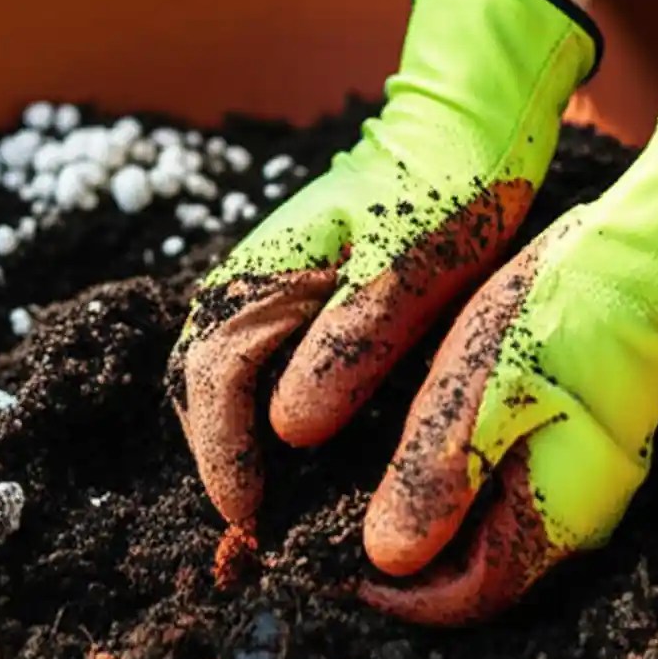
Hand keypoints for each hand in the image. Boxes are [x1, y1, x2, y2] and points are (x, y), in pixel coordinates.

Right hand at [168, 0, 600, 522]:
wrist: (459, 133)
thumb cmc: (441, 193)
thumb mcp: (409, 270)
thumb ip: (347, 346)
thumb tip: (286, 434)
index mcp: (259, 275)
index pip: (210, 380)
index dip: (223, 457)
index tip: (250, 518)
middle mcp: (242, 283)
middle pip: (198, 386)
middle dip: (219, 459)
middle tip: (260, 525)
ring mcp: (260, 287)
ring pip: (218, 380)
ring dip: (233, 442)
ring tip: (272, 502)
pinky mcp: (287, 296)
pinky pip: (250, 366)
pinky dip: (257, 416)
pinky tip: (295, 452)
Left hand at [360, 97, 657, 623]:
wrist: (647, 255)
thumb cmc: (561, 317)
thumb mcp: (480, 392)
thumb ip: (435, 477)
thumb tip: (385, 557)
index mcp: (553, 513)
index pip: (467, 596)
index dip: (401, 596)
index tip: (340, 570)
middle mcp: (576, 515)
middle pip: (479, 573)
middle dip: (411, 565)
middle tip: (341, 535)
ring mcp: (585, 481)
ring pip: (493, 535)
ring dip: (432, 526)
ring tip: (364, 497)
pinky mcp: (582, 446)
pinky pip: (509, 494)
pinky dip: (458, 491)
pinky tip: (418, 458)